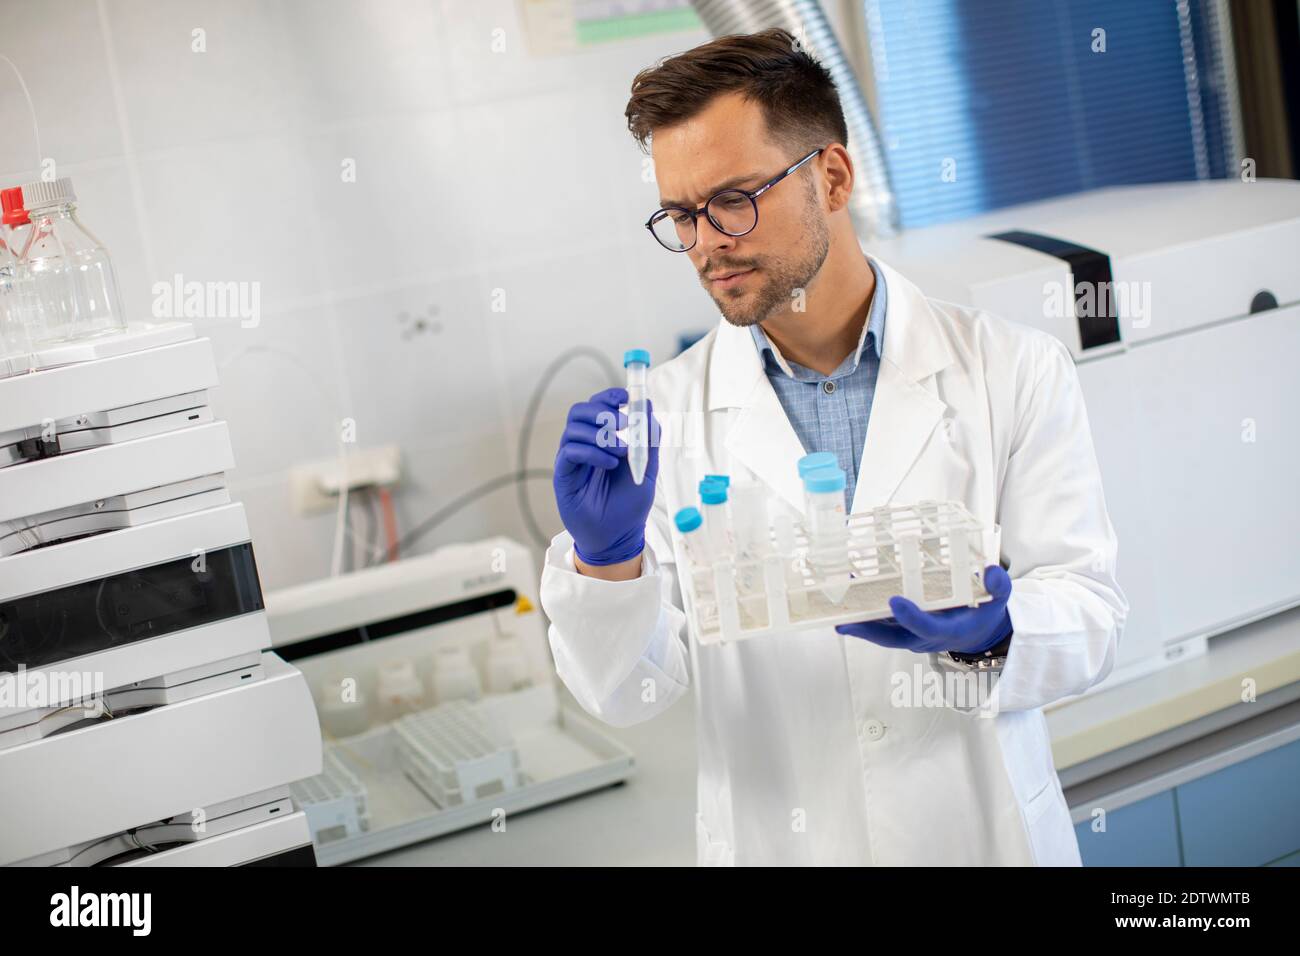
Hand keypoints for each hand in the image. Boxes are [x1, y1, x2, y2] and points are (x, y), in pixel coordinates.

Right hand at [553, 387, 659, 565]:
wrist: (618, 537)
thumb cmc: (629, 504)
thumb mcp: (648, 469)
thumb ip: (649, 439)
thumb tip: (649, 406)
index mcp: (602, 440)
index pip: (598, 407)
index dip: (609, 396)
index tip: (627, 397)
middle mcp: (584, 445)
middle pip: (580, 411)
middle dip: (602, 411)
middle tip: (624, 424)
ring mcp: (572, 460)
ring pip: (573, 428)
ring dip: (600, 434)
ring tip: (620, 453)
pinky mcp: (564, 475)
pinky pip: (570, 452)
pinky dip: (592, 452)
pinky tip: (609, 465)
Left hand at [835, 565, 1012, 653]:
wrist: (978, 633)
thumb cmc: (984, 613)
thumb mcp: (999, 600)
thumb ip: (997, 587)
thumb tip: (990, 572)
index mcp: (947, 630)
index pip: (926, 626)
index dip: (911, 616)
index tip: (894, 600)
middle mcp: (924, 638)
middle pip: (892, 638)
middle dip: (867, 630)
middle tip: (843, 620)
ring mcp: (910, 636)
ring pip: (880, 634)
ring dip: (857, 623)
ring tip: (833, 608)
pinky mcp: (902, 631)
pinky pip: (879, 626)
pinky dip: (861, 616)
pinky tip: (843, 602)